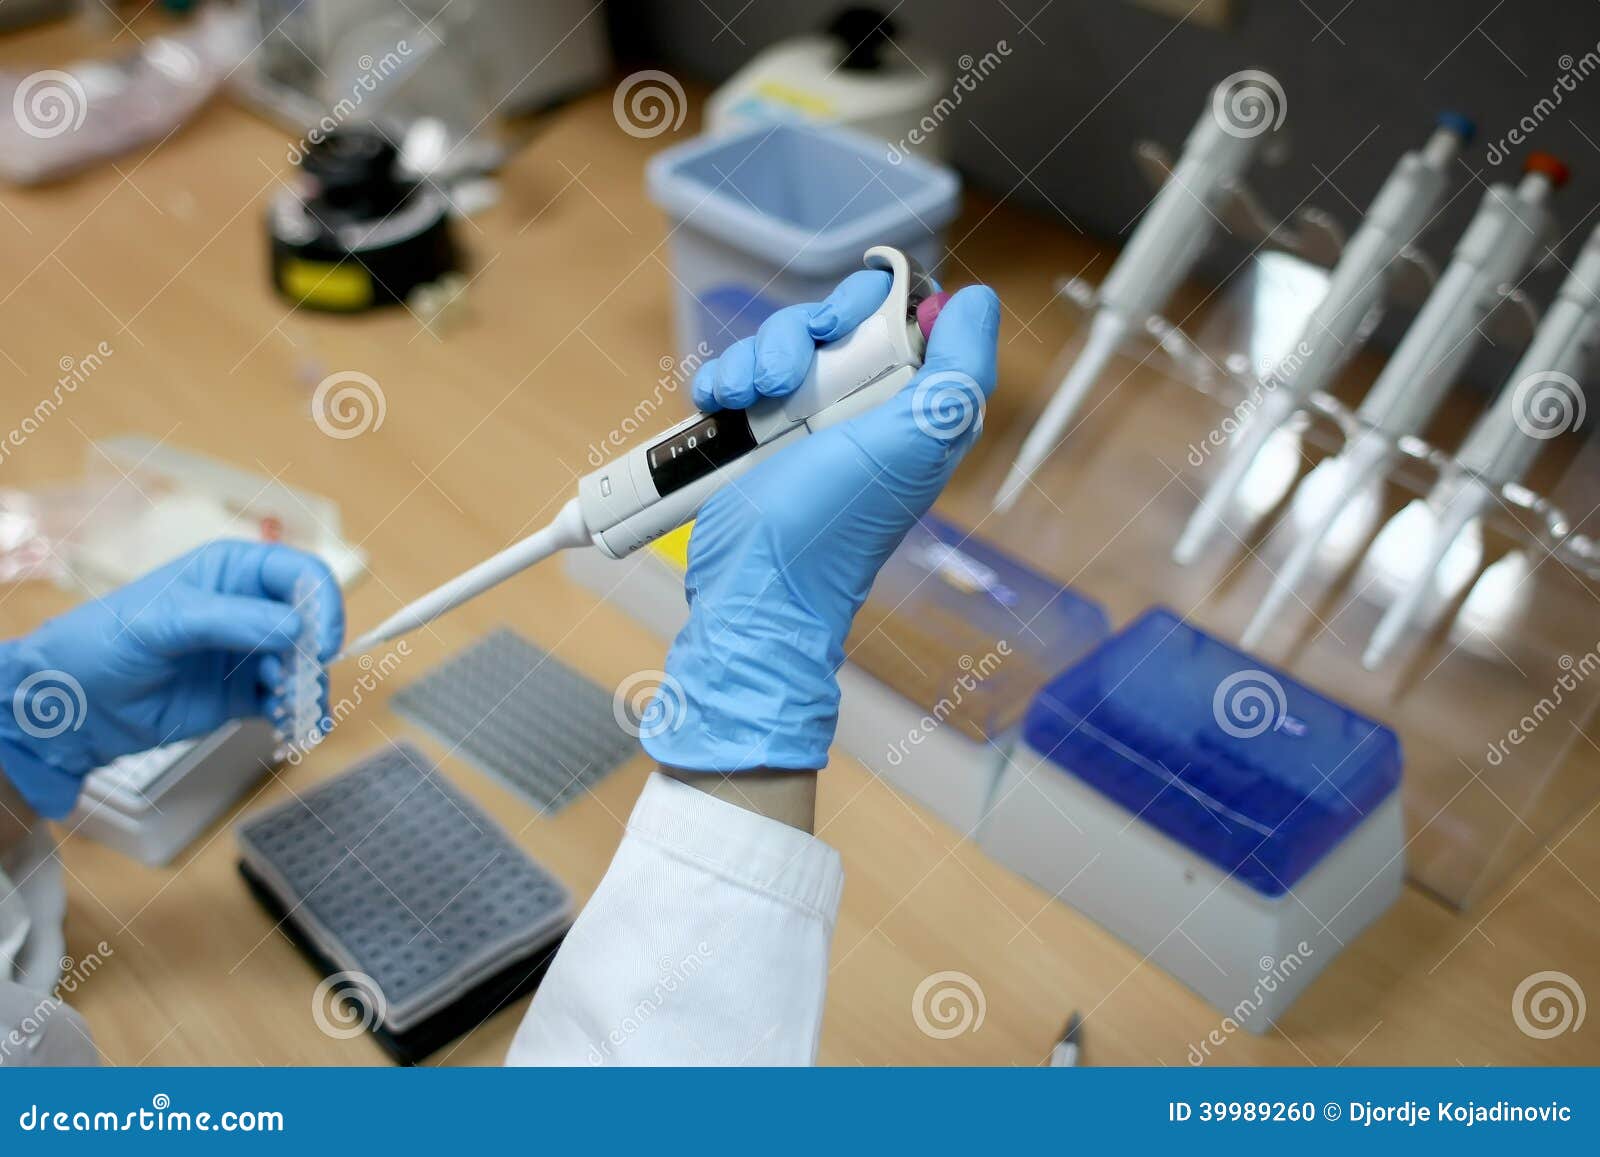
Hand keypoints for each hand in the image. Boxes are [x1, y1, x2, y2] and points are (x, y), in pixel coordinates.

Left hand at [0, 540, 343, 817]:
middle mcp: (249, 608)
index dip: (322, 602)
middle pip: (313, 622)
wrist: (71, 707)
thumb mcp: (164, 622)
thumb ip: (231, 621)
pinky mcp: (244, 695)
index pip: (300, 574)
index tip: (322, 641)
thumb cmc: (102, 643)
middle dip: (316, 653)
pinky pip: (288, 701)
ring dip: (309, 688)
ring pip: (306, 665)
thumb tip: (296, 629)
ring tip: (290, 712)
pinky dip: (300, 715)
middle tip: (300, 682)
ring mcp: (248, 653)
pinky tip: (298, 729)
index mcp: (232, 572)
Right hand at [642, 274, 1000, 772]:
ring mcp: (808, 420)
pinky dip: (725, 381)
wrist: (754, 583)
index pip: (907, 317)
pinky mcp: (757, 433)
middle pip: (838, 320)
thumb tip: (976, 300)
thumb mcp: (914, 442)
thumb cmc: (834, 524)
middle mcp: (866, 408)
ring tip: (744, 399)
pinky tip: (720, 406)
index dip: (875, 306)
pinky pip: (741, 375)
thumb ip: (959, 371)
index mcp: (916, 406)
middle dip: (803, 332)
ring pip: (782, 343)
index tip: (846, 330)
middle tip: (787, 375)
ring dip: (755, 359)